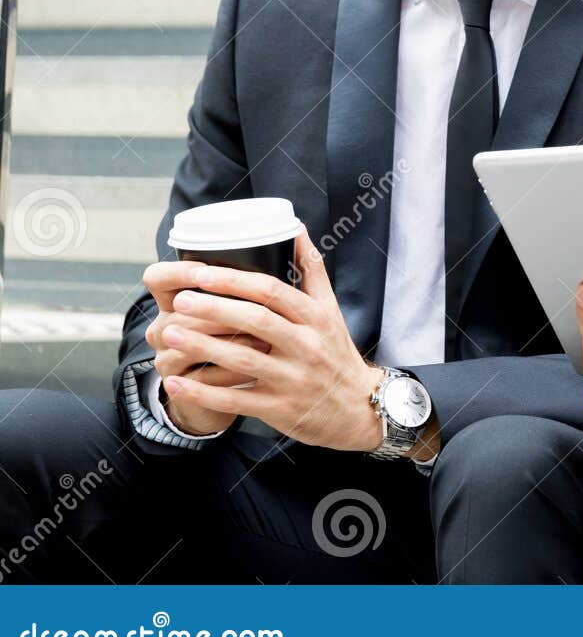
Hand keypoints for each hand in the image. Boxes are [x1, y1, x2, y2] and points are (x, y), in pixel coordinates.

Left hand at [158, 232, 386, 452]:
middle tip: (179, 300)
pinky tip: (176, 382)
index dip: (235, 282)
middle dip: (214, 310)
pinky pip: (236, 399)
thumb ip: (311, 270)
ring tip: (169, 334)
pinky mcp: (280, 409)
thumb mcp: (331, 310)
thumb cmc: (336, 352)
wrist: (359, 407)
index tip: (201, 273)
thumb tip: (295, 228)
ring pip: (242, 360)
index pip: (273, 292)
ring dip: (202, 347)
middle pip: (256, 322)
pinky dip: (203, 392)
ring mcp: (293, 379)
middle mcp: (307, 346)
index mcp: (316, 318)